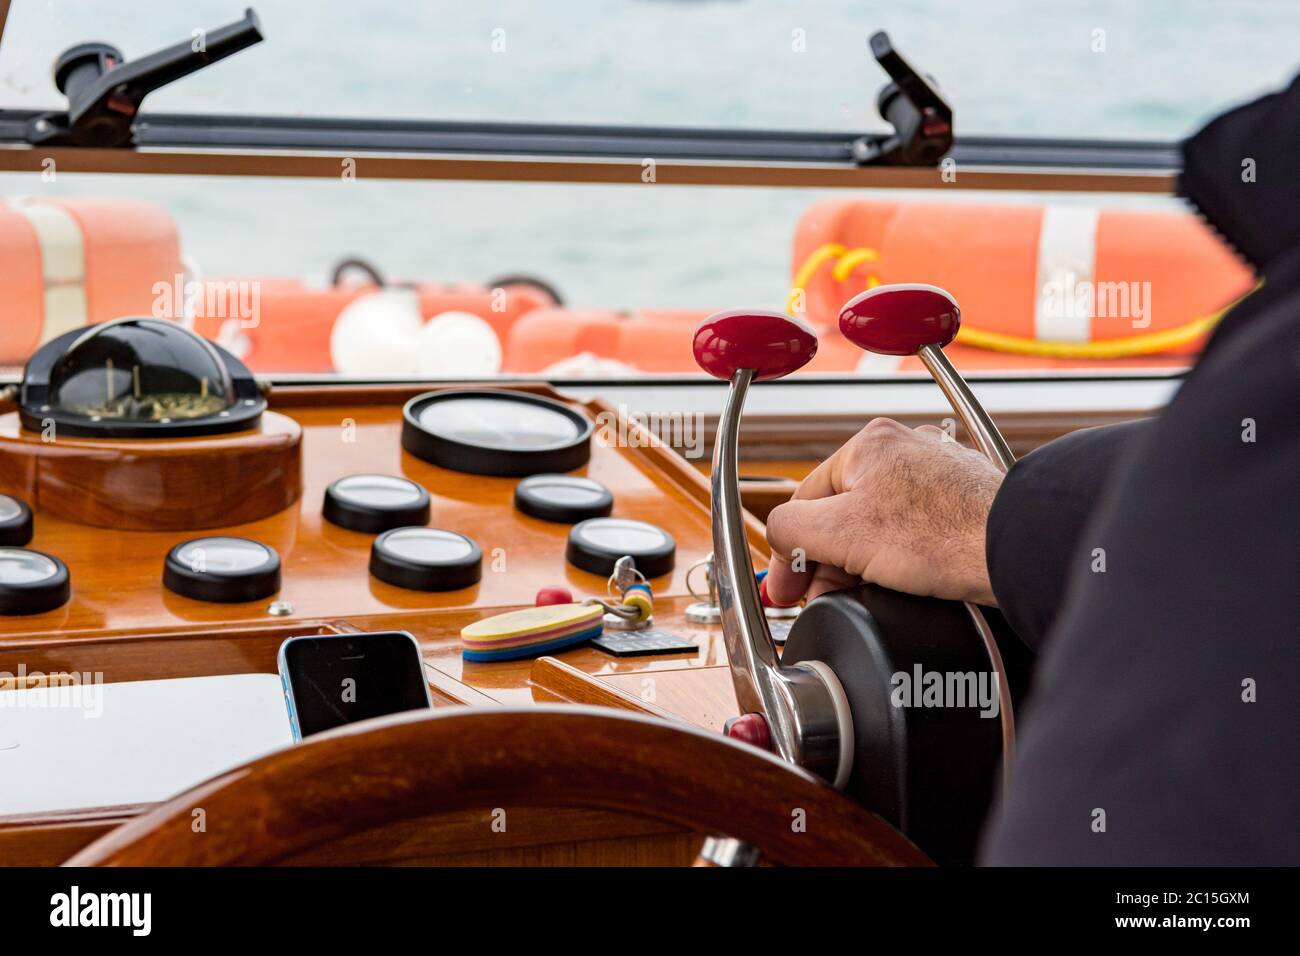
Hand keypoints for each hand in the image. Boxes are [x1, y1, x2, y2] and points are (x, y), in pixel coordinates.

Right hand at [764, 418, 1002, 606]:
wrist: (1016, 552)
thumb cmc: (940, 538)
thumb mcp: (838, 534)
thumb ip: (788, 528)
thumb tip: (778, 537)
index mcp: (867, 444)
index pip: (805, 501)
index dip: (789, 553)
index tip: (788, 591)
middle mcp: (904, 447)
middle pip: (841, 512)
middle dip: (830, 560)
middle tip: (828, 596)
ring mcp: (939, 471)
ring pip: (879, 522)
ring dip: (864, 560)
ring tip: (872, 590)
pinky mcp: (965, 498)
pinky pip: (916, 527)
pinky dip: (903, 555)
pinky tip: (909, 579)